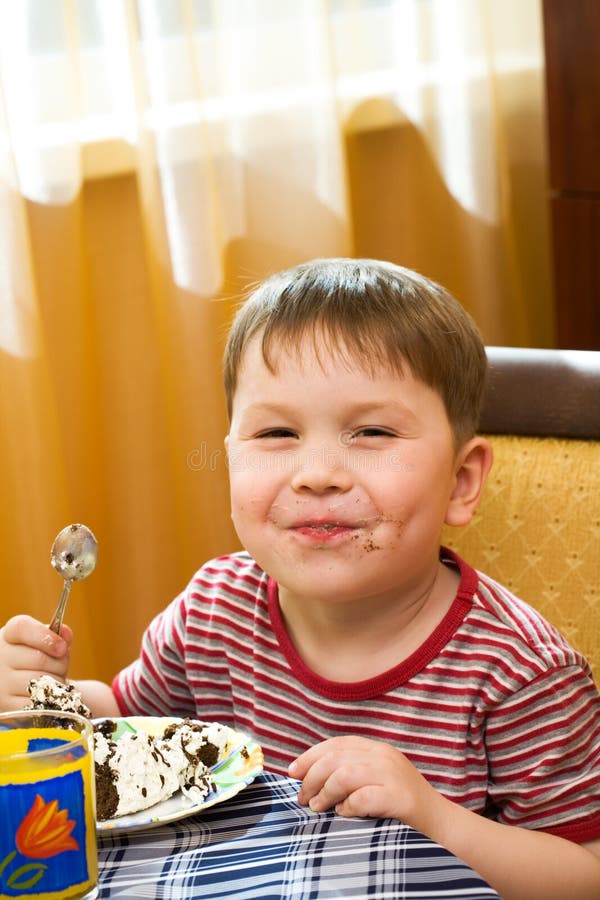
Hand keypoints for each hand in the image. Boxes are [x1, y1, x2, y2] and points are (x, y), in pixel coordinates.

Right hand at [0, 615, 71, 710]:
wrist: (16, 685)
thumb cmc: (34, 657)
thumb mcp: (43, 641)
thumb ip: (57, 634)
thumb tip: (65, 633)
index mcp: (9, 635)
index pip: (22, 628)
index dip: (45, 636)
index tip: (63, 647)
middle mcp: (0, 657)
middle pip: (39, 658)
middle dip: (60, 664)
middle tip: (61, 667)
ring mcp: (2, 682)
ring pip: (40, 681)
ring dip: (57, 682)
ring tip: (54, 680)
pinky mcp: (7, 705)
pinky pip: (37, 702)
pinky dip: (49, 699)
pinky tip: (48, 694)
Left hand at [288, 735, 436, 824]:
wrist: (441, 824)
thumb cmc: (400, 806)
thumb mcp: (376, 779)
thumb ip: (350, 772)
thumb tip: (308, 777)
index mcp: (376, 749)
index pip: (336, 744)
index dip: (310, 756)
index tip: (292, 772)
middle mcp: (384, 756)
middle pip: (336, 758)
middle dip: (312, 777)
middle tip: (303, 798)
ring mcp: (393, 775)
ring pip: (345, 774)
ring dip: (325, 792)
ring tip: (317, 808)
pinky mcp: (400, 798)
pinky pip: (363, 798)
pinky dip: (348, 806)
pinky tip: (344, 813)